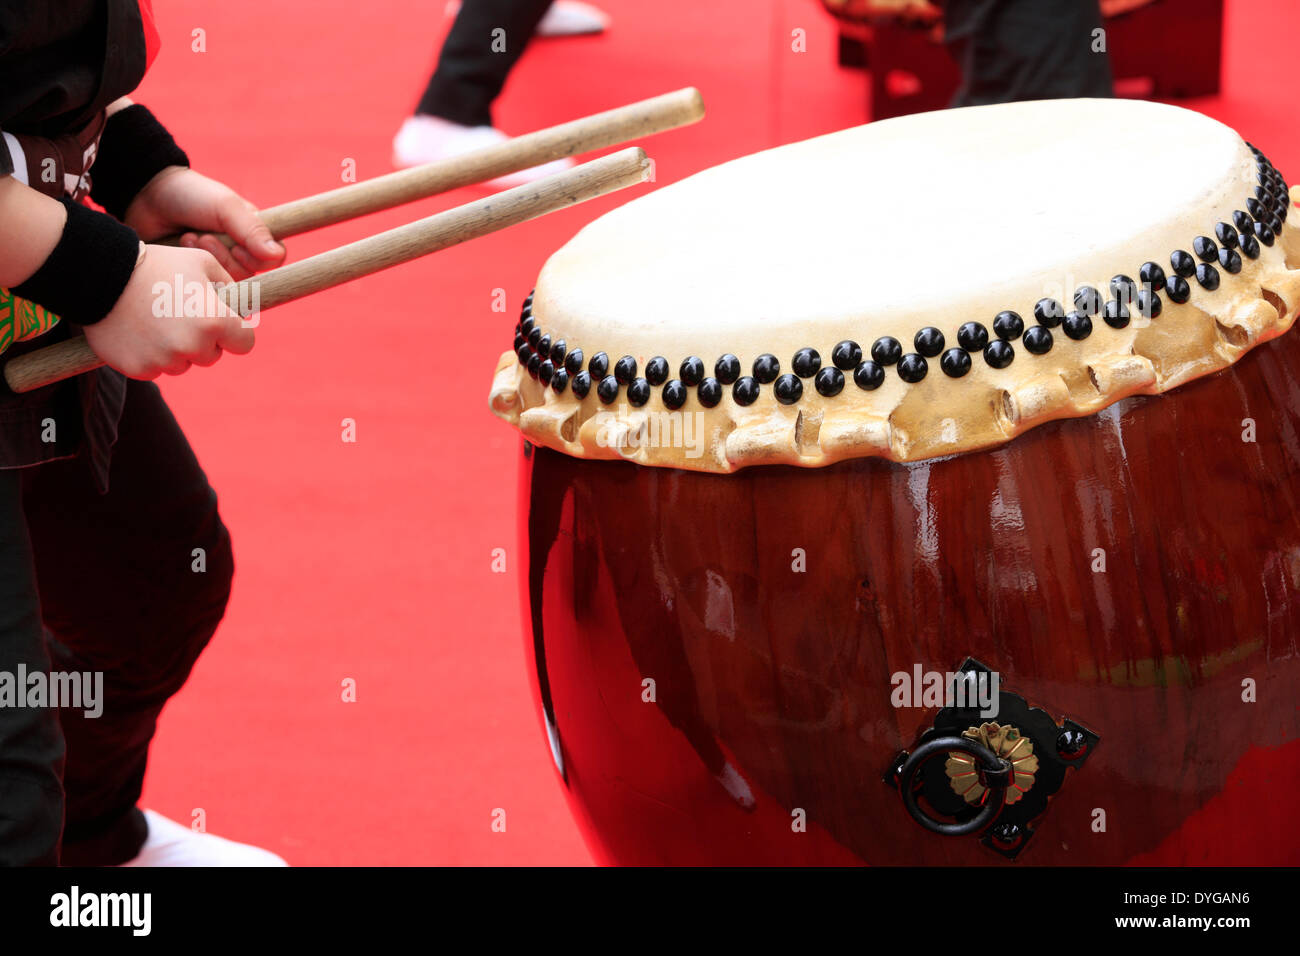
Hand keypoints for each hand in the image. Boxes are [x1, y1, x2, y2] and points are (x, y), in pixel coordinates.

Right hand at [82, 243, 253, 378]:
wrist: (100, 273)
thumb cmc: (158, 264)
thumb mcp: (202, 262)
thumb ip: (229, 286)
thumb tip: (242, 308)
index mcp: (214, 321)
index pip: (245, 343)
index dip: (236, 332)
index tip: (224, 323)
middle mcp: (192, 346)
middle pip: (213, 355)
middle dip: (204, 340)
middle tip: (180, 314)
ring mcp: (164, 360)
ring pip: (184, 364)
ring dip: (177, 349)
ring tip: (156, 320)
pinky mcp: (139, 369)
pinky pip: (156, 369)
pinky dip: (151, 356)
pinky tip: (139, 331)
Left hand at [123, 166, 284, 279]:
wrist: (145, 195)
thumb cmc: (190, 195)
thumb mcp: (225, 206)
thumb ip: (252, 229)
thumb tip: (276, 256)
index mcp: (253, 234)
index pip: (273, 261)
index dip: (256, 257)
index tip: (236, 244)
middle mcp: (239, 253)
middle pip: (249, 275)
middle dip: (224, 257)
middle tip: (204, 237)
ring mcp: (217, 266)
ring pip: (227, 283)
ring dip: (207, 260)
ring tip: (188, 238)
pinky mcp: (196, 276)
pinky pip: (204, 287)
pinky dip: (191, 269)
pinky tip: (180, 247)